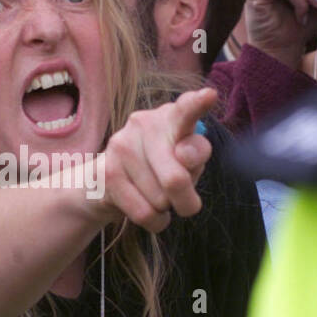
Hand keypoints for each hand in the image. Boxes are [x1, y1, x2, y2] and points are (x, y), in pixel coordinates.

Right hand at [92, 88, 216, 233]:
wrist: (107, 182)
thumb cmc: (161, 169)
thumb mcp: (186, 162)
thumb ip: (194, 156)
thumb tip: (184, 154)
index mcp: (172, 117)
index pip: (186, 110)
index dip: (197, 105)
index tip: (210, 95)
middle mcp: (144, 123)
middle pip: (176, 179)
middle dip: (186, 201)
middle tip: (185, 202)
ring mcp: (122, 146)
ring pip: (160, 200)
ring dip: (165, 208)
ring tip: (154, 193)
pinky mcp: (106, 172)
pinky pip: (144, 213)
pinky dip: (154, 221)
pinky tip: (147, 209)